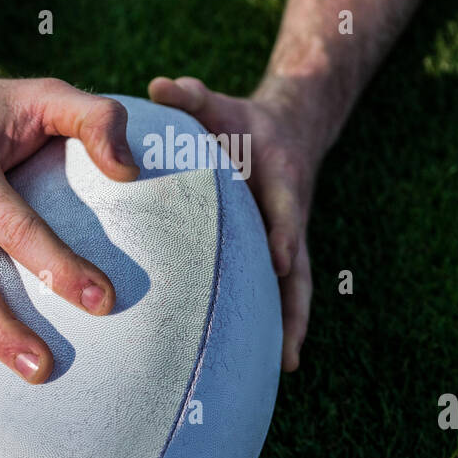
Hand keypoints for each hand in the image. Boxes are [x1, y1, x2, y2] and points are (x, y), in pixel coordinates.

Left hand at [148, 74, 319, 371]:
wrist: (287, 130)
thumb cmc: (241, 119)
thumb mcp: (217, 102)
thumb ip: (190, 96)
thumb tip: (156, 87)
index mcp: (281, 182)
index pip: (286, 210)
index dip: (285, 232)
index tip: (281, 259)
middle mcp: (290, 219)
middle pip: (301, 271)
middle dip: (296, 310)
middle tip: (290, 353)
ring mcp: (287, 241)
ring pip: (295, 291)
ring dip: (291, 328)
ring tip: (284, 370)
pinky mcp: (277, 254)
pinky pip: (277, 292)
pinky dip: (273, 323)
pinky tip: (259, 359)